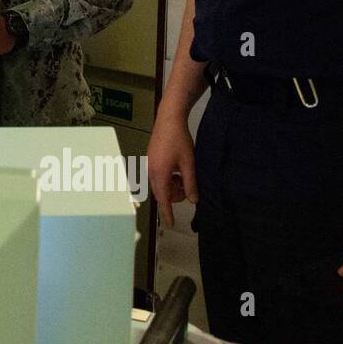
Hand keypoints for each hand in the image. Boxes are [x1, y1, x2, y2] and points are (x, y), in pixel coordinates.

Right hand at [147, 109, 197, 227]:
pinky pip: (158, 176)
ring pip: (160, 184)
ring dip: (171, 186)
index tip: (171, 224)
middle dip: (173, 195)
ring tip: (183, 176)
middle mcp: (151, 171)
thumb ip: (190, 183)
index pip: (163, 199)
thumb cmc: (179, 141)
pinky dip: (168, 178)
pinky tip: (177, 169)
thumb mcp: (188, 163)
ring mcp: (149, 165)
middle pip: (161, 193)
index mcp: (160, 174)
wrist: (168, 119)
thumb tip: (193, 200)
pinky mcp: (151, 159)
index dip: (167, 212)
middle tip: (187, 188)